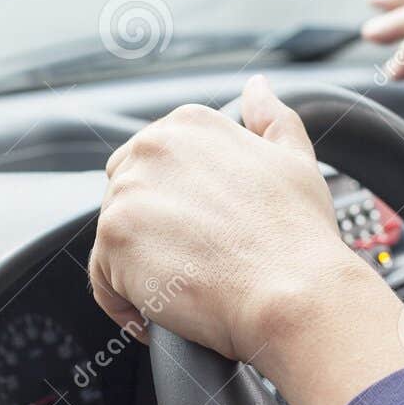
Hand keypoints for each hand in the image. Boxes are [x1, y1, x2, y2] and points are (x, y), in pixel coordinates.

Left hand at [90, 76, 403, 404]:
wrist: (294, 293)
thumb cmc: (300, 239)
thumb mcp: (296, 160)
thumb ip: (271, 119)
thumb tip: (256, 88)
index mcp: (190, 125)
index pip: (153, 166)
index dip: (176, 210)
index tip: (202, 238)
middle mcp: (152, 146)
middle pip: (126, 199)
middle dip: (153, 238)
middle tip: (196, 269)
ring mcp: (128, 191)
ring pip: (115, 242)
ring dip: (141, 273)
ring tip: (186, 295)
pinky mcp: (114, 238)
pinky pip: (103, 281)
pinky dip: (127, 306)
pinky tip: (163, 316)